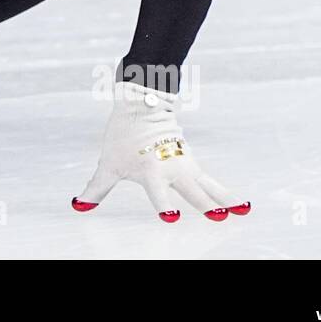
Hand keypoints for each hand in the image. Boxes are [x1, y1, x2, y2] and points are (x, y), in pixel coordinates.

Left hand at [72, 81, 250, 221]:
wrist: (140, 103)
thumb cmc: (121, 138)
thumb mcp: (107, 165)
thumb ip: (96, 189)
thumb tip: (77, 206)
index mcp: (151, 171)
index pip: (158, 193)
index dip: (164, 205)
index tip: (171, 218)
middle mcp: (171, 169)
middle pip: (190, 190)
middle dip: (204, 204)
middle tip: (218, 217)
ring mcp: (185, 164)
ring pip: (208, 185)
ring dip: (225, 199)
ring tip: (243, 212)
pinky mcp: (192, 162)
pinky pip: (211, 181)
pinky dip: (224, 193)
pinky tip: (240, 206)